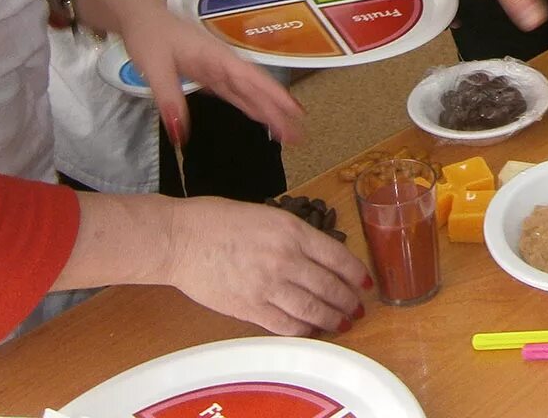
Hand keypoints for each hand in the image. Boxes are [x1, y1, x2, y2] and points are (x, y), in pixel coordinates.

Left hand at [75, 0, 304, 146]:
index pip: (251, 79)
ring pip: (247, 93)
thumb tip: (182, 135)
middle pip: (255, 89)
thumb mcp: (155, 66)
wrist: (139, 14)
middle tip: (298, 134)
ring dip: (267, 110)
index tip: (296, 112)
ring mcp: (217, 68)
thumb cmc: (149, 34)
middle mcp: (222, 63)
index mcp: (216, 57)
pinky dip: (249, 105)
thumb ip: (170, 99)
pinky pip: (235, 93)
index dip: (274, 95)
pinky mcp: (209, 74)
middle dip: (277, 111)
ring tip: (287, 131)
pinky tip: (258, 116)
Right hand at [165, 197, 372, 335]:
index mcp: (292, 231)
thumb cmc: (220, 220)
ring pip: (312, 309)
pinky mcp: (249, 307)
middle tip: (359, 309)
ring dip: (332, 319)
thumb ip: (296, 237)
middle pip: (329, 286)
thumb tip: (320, 258)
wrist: (181, 238)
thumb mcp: (269, 216)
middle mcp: (285, 259)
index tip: (366, 283)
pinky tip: (312, 331)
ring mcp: (267, 285)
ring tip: (343, 324)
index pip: (337, 257)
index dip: (356, 273)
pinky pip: (284, 324)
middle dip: (348, 301)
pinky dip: (303, 330)